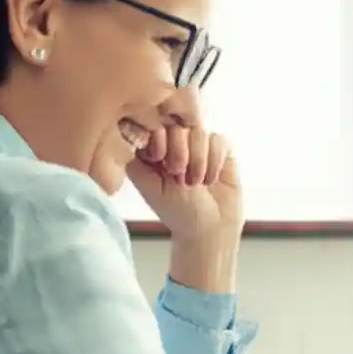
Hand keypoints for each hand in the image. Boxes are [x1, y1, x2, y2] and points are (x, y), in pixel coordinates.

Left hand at [126, 124, 242, 240]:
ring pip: (199, 131)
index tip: (161, 162)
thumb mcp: (149, 186)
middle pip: (177, 125)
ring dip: (198, 160)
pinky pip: (219, 140)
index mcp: (154, 149)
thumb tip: (131, 131)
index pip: (154, 125)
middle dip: (181, 152)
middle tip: (180, 177)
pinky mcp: (221, 149)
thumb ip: (137, 159)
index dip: (160, 140)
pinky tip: (211, 180)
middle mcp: (176, 143)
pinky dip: (215, 162)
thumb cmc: (177, 212)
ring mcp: (200, 144)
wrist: (210, 229)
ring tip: (196, 183)